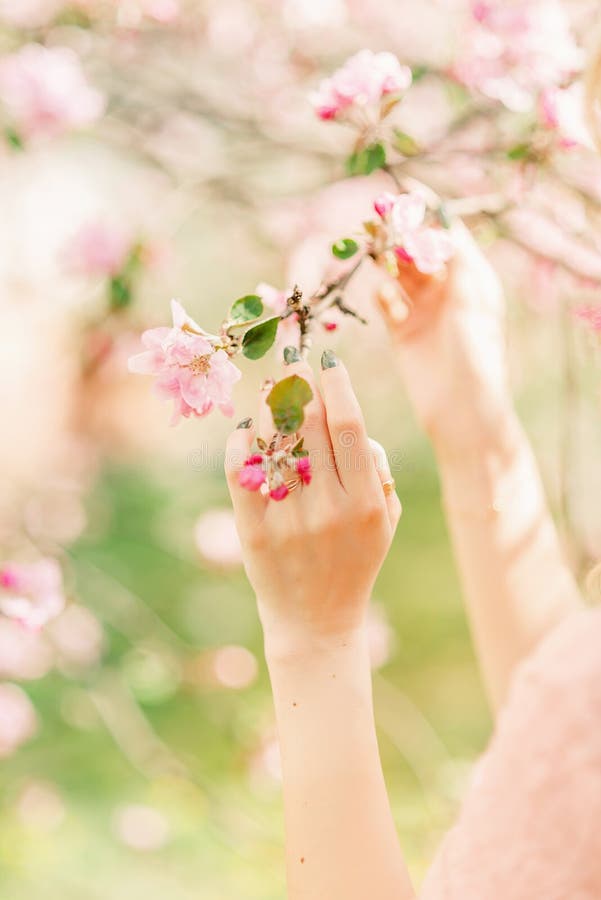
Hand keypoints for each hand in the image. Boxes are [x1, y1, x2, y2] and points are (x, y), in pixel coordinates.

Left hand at [225, 352, 400, 657]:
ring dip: (271, 405)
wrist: (316, 622)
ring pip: (272, 440)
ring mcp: (288, 520)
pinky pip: (240, 469)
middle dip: (300, 382)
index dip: (336, 383)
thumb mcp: (386, 520)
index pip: (349, 424)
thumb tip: (345, 415)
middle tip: (293, 362)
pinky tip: (249, 429)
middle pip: (309, 423)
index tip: (327, 360)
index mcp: (366, 502)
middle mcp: (328, 508)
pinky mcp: (254, 531)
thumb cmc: (355, 561)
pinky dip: (240, 439)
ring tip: (273, 390)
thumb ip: (377, 468)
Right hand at [376, 222, 516, 459]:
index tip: (406, 190)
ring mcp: (424, 312)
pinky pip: (387, 303)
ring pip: (400, 274)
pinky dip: (382, 294)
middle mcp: (448, 292)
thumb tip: (442, 218)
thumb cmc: (475, 355)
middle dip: (401, 234)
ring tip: (372, 249)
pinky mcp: (402, 333)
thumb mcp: (472, 300)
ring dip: (387, 260)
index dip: (428, 212)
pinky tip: (382, 295)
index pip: (448, 235)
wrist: (460, 410)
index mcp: (472, 279)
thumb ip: (456, 257)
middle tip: (378, 219)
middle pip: (420, 251)